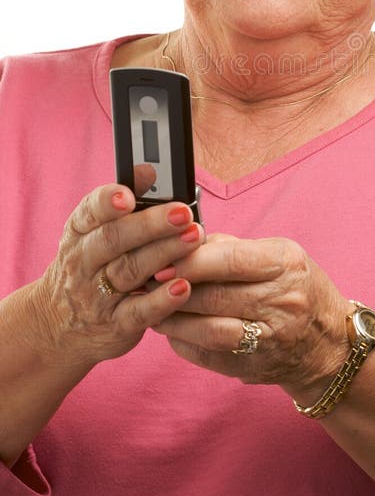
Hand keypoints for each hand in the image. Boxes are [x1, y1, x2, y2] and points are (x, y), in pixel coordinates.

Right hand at [33, 184, 204, 367]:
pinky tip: (184, 287)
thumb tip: (150, 170)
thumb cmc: (89, 265)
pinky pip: (139, 313)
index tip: (126, 195)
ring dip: (165, 253)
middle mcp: (83, 262)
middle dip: (150, 225)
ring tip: (194, 238)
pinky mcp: (115, 325)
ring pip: (130, 271)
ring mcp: (97, 296)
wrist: (58, 325)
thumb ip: (123, 201)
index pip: (89, 212)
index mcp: (79, 232)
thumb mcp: (95, 231)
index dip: (107, 202)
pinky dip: (162, 301)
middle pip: (114, 240)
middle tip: (183, 213)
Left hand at [151, 234, 350, 399]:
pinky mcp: (253, 366)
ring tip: (150, 306)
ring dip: (172, 318)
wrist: (328, 342)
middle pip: (215, 295)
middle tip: (144, 280)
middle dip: (173, 288)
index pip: (230, 260)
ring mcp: (269, 339)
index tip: (161, 259)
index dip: (191, 260)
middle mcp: (282, 302)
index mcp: (286, 265)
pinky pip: (208, 356)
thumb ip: (232, 248)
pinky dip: (182, 341)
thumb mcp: (279, 255)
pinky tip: (170, 329)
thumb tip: (183, 241)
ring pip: (207, 329)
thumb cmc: (297, 287)